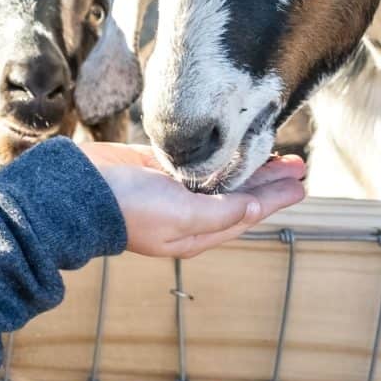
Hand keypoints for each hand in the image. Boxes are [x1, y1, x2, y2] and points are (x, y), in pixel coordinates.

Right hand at [82, 144, 307, 258]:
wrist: (79, 189)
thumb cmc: (128, 208)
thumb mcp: (182, 217)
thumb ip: (222, 213)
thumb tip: (257, 208)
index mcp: (197, 232)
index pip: (247, 214)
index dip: (275, 199)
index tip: (301, 184)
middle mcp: (189, 214)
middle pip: (240, 196)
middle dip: (270, 182)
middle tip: (299, 165)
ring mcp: (174, 191)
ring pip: (223, 178)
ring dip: (249, 167)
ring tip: (277, 155)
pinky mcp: (158, 169)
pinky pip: (200, 163)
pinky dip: (221, 156)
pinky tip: (233, 147)